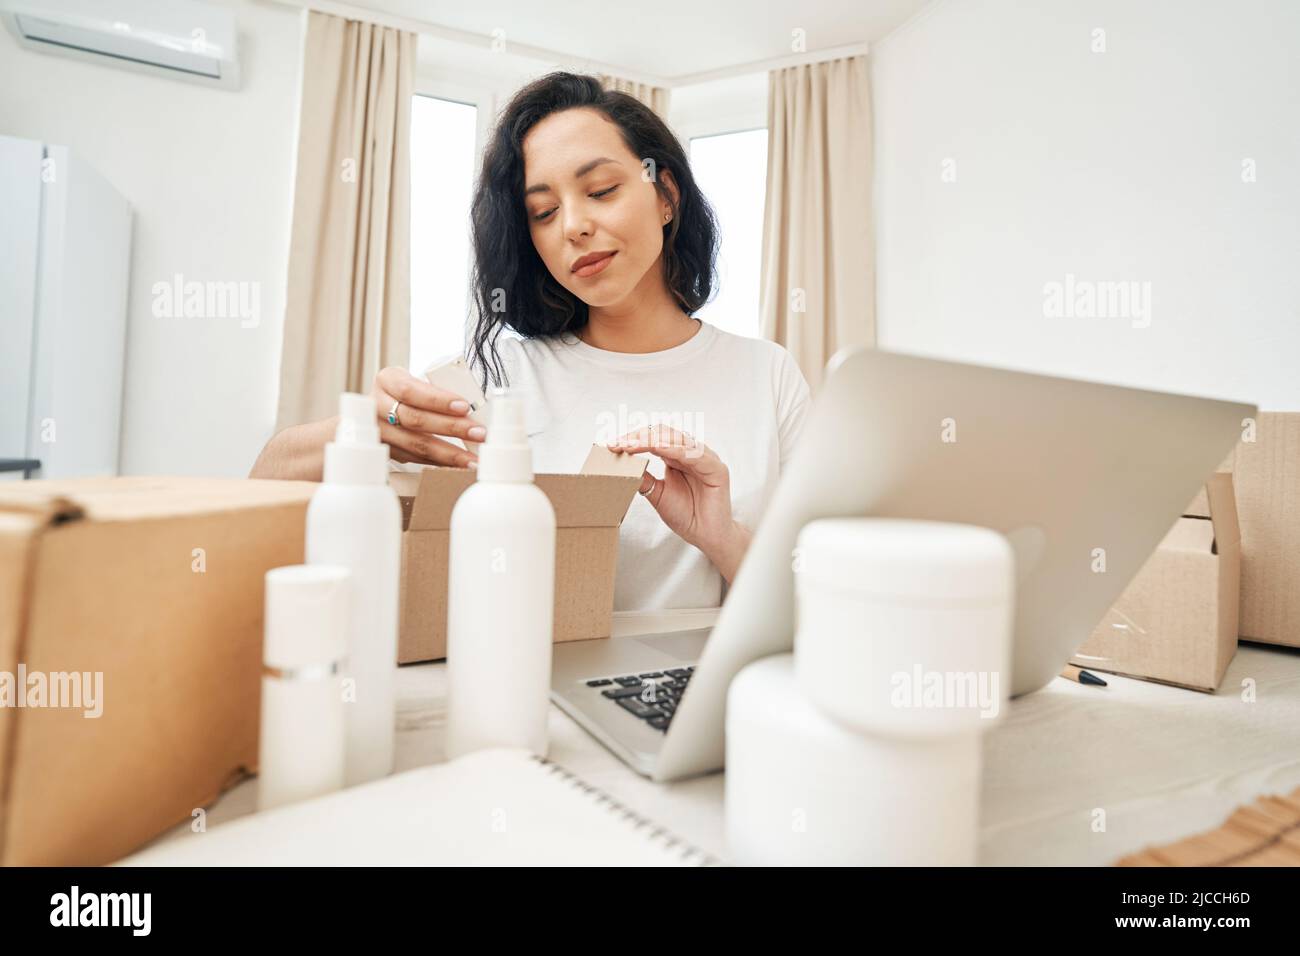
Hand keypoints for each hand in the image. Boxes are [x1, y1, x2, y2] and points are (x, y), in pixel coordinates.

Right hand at [371, 366, 484, 467]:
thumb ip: (439, 390)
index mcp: (386, 380)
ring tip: (473, 458)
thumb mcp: (419, 380)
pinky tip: (458, 465)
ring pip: (416, 444)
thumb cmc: (410, 391)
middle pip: (415, 420)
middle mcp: (377, 406)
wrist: (384, 405)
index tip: (464, 406)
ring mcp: (380, 431)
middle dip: (451, 428)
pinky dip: (441, 462)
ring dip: (450, 453)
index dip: (438, 400)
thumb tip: (476, 406)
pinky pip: (417, 459)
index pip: (410, 390)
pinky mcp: (387, 450)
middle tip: (478, 433)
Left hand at [606, 425, 752, 582]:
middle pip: (663, 433)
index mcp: (677, 456)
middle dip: (638, 436)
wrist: (706, 536)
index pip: (654, 438)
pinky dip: (675, 449)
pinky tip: (658, 447)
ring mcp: (705, 458)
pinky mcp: (716, 469)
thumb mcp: (657, 494)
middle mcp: (691, 453)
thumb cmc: (686, 515)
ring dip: (651, 439)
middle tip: (618, 443)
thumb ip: (644, 478)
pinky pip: (694, 454)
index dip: (633, 439)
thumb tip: (624, 466)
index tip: (612, 445)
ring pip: (676, 439)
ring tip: (631, 444)